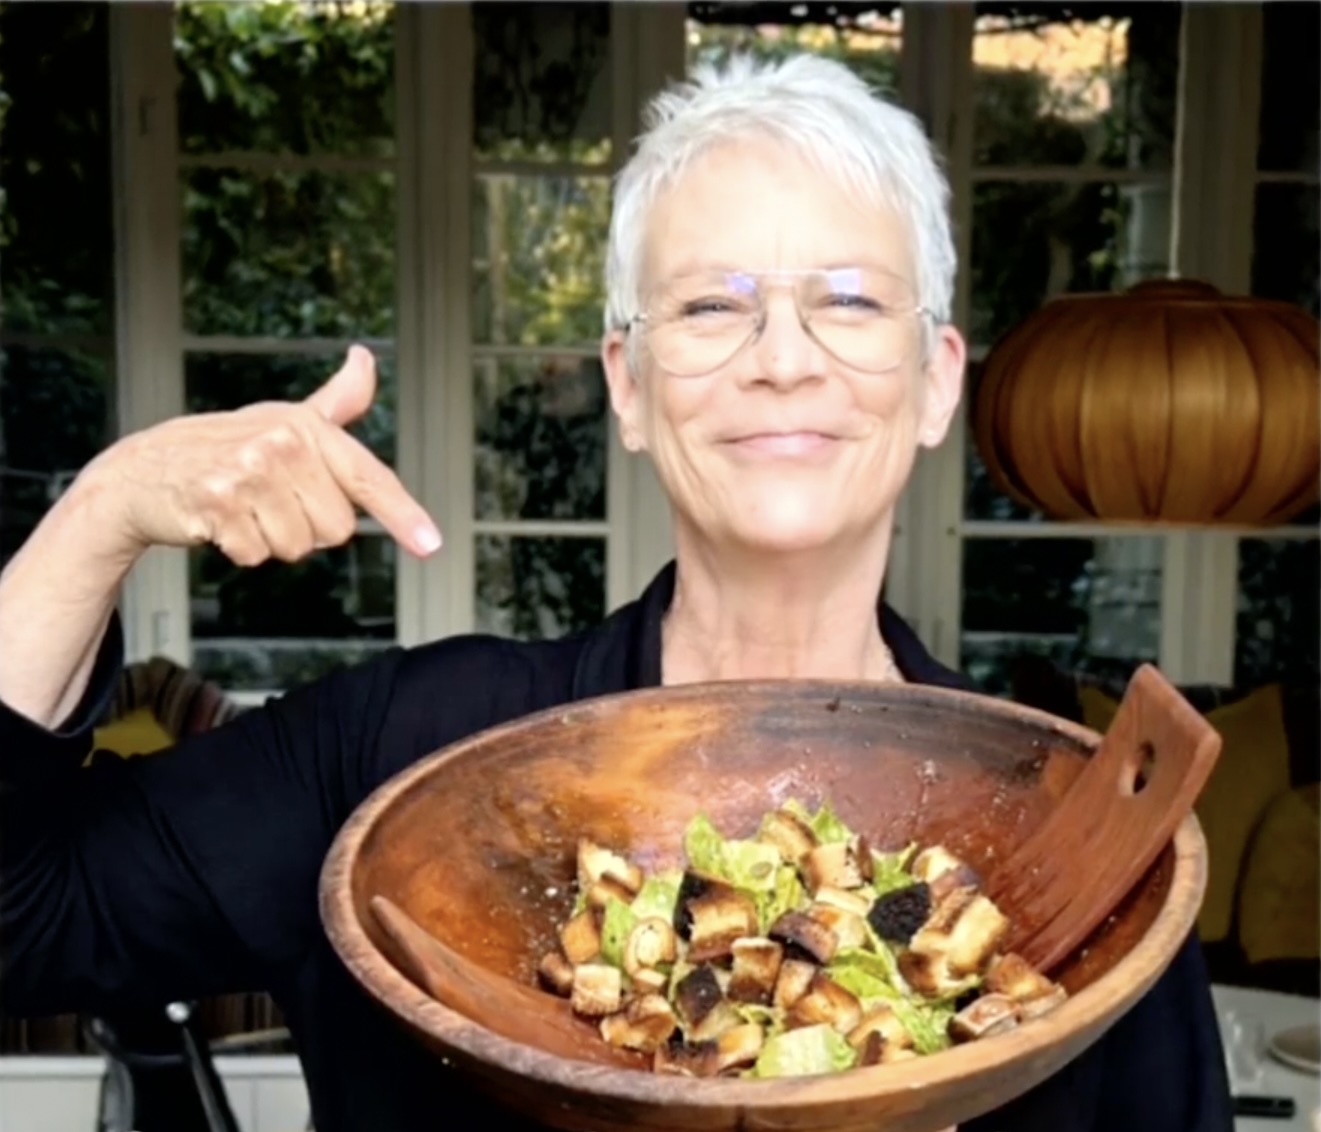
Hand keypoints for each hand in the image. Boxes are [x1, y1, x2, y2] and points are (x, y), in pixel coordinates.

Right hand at [90, 346, 440, 563]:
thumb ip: (334, 402)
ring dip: (271, 540)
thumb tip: (365, 361)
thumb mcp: (282, 419)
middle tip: (270, 502)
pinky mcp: (216, 503)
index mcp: (307, 426)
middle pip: (336, 529)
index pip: (368, 476)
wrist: (143, 470)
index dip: (402, 514)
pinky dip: (239, 550)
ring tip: (243, 510)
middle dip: (306, 528)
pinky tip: (219, 522)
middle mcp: (281, 443)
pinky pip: (257, 556)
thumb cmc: (223, 446)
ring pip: (297, 547)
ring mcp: (247, 473)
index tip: (430, 545)